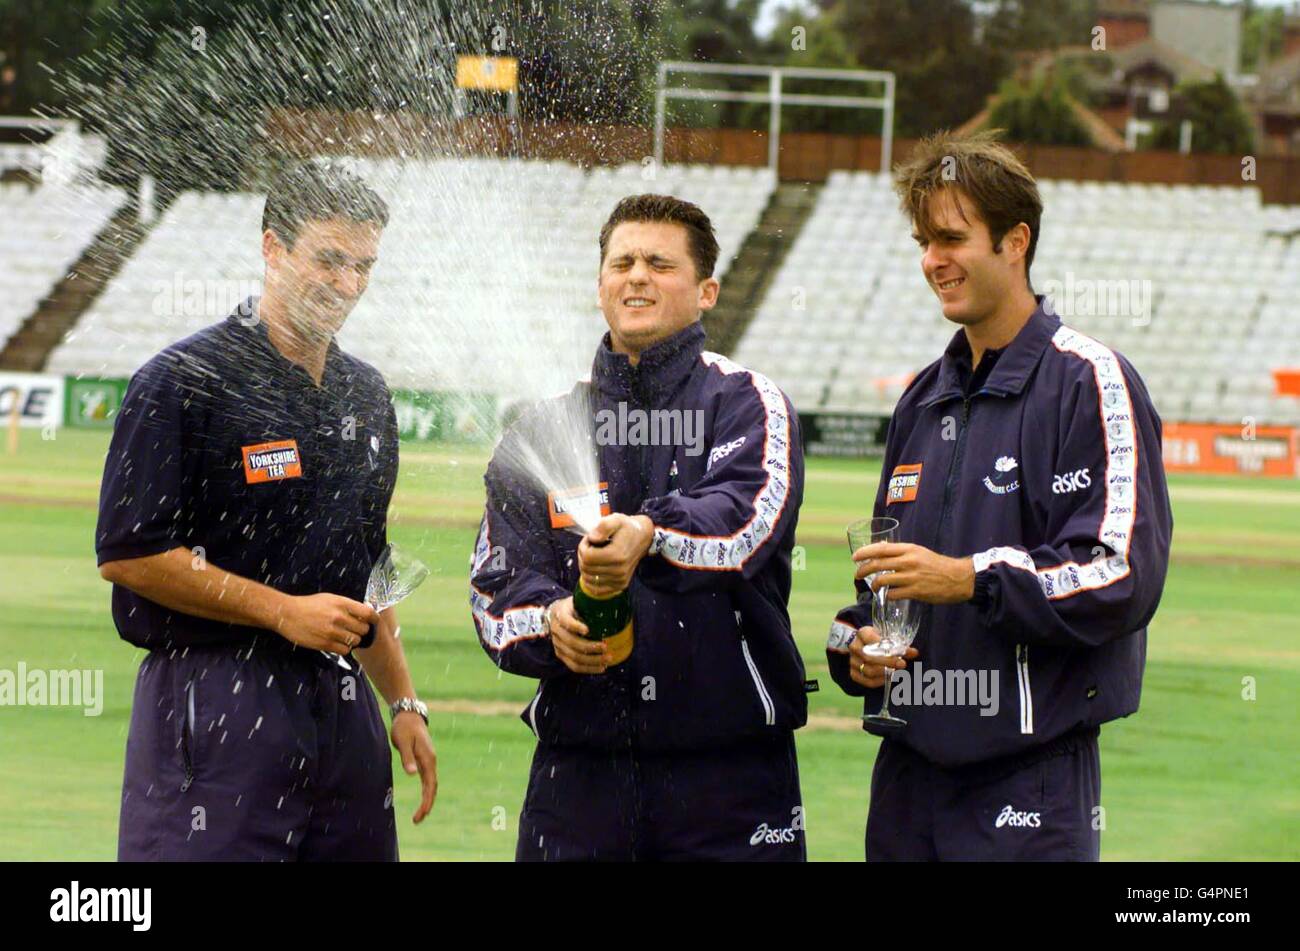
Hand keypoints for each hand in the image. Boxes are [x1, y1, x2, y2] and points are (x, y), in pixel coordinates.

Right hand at [274, 593, 379, 653]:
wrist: (287, 614)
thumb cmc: (308, 605)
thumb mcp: (330, 598)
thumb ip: (347, 605)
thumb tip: (365, 612)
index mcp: (342, 603)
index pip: (368, 613)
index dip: (374, 619)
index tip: (373, 621)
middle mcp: (339, 617)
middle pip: (364, 629)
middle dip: (362, 630)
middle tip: (355, 630)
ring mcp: (332, 632)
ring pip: (356, 641)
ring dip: (353, 640)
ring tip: (345, 636)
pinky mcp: (325, 644)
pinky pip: (345, 650)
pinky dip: (344, 648)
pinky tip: (338, 643)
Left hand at [391, 712, 436, 823]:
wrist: (409, 715)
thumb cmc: (404, 727)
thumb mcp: (403, 741)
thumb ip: (407, 757)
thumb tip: (412, 774)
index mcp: (428, 758)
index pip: (430, 785)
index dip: (426, 801)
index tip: (420, 814)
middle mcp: (431, 761)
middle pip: (432, 788)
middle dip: (427, 805)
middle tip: (417, 820)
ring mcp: (429, 761)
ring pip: (431, 785)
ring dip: (427, 800)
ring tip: (419, 816)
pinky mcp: (424, 760)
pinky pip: (428, 780)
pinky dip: (427, 792)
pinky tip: (423, 799)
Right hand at [546, 596, 608, 674]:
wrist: (555, 615)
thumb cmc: (572, 607)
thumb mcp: (577, 600)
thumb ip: (588, 602)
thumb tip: (610, 599)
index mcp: (560, 614)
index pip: (565, 621)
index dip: (575, 626)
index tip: (587, 630)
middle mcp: (556, 630)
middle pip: (572, 642)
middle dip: (590, 647)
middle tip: (606, 647)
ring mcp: (558, 645)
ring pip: (574, 657)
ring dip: (592, 660)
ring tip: (607, 659)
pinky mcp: (561, 655)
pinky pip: (574, 666)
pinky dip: (588, 669)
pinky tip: (601, 668)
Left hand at [578, 514, 653, 598]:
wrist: (642, 538)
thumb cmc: (627, 528)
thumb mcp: (615, 519)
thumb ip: (603, 526)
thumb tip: (593, 539)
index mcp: (617, 555)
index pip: (586, 557)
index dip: (584, 545)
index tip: (591, 538)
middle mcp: (619, 570)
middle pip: (586, 568)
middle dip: (583, 555)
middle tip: (592, 545)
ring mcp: (620, 580)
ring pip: (588, 579)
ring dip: (587, 566)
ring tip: (595, 555)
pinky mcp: (620, 585)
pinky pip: (597, 589)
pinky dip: (591, 580)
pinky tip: (596, 568)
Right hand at [847, 626, 918, 689]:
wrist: (862, 646)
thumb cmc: (877, 641)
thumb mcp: (886, 637)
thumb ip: (899, 645)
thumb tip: (914, 652)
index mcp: (862, 634)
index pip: (871, 638)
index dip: (885, 645)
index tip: (901, 651)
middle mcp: (854, 647)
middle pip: (870, 657)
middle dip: (888, 662)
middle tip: (902, 664)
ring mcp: (852, 661)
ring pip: (868, 670)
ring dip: (885, 672)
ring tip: (897, 671)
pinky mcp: (853, 673)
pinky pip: (866, 681)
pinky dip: (879, 681)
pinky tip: (888, 678)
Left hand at [853, 542, 974, 603]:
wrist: (959, 578)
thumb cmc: (937, 565)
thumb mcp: (919, 552)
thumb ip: (901, 552)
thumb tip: (880, 548)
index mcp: (909, 549)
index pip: (881, 549)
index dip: (865, 552)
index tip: (855, 557)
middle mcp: (909, 561)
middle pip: (878, 564)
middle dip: (863, 570)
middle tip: (858, 575)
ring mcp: (912, 577)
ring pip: (883, 580)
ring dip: (874, 585)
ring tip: (874, 587)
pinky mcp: (916, 592)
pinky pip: (893, 594)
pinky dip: (887, 595)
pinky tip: (888, 596)